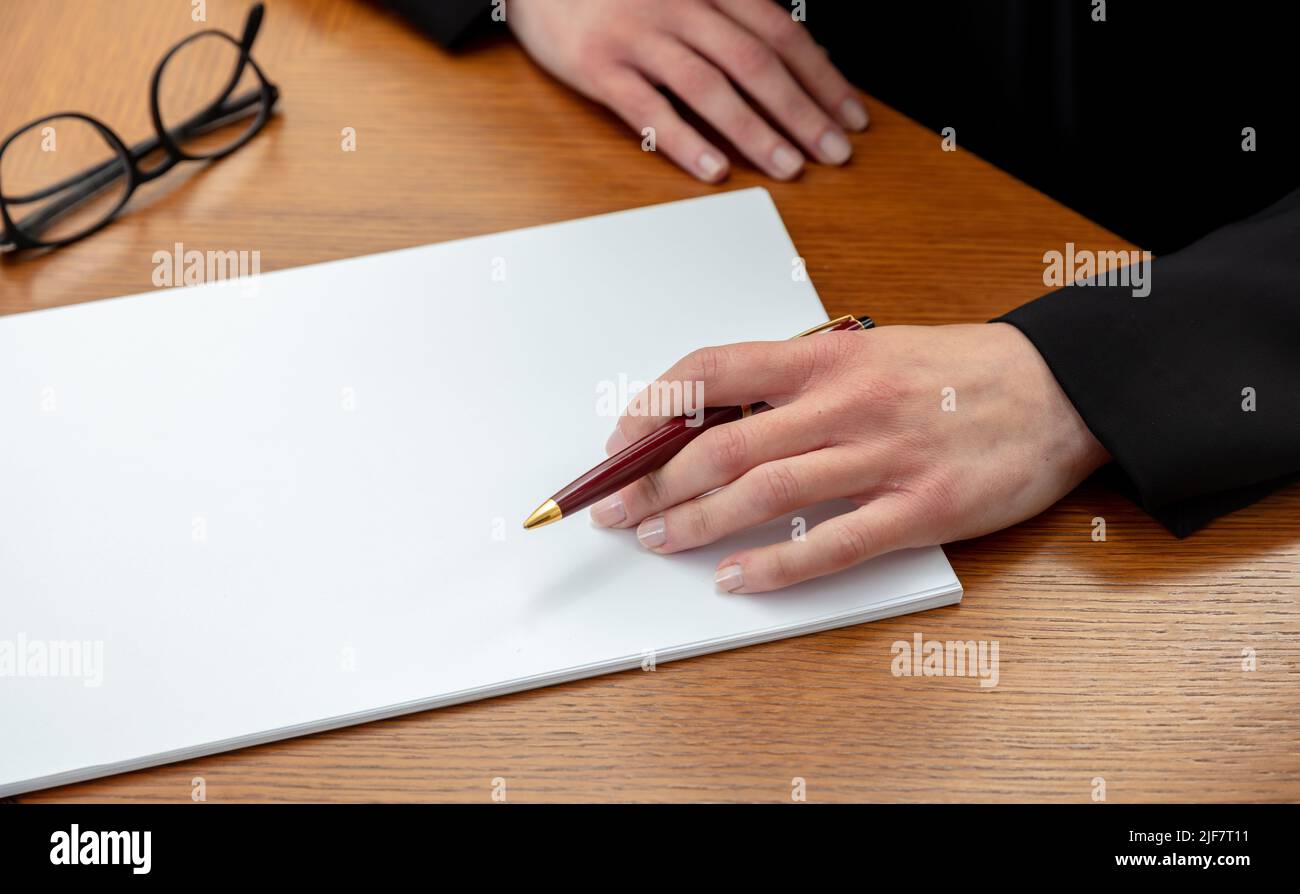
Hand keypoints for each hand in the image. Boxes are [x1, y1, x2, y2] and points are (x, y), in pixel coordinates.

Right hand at [507, 0, 867, 181]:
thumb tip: (800, 62)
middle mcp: (679, 7)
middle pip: (754, 62)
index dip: (822, 77)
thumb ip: (733, 20)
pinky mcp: (600, 67)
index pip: (780, 33)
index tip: (852, 117)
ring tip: (787, 168)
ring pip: (709, 87)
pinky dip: (685, 141)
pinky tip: (715, 169)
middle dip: (801, 111)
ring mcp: (639, 37)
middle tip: (834, 153)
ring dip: (755, 131)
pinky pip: (649, 109)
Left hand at [592, 323, 1110, 592]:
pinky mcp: (921, 508)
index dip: (652, 407)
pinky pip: (832, 543)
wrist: (1060, 389)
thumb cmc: (959, 372)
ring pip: (765, 491)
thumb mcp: (871, 352)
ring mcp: (883, 456)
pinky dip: (775, 564)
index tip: (620, 441)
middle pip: (723, 442)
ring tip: (659, 542)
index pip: (713, 370)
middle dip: (655, 480)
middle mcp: (847, 401)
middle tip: (618, 510)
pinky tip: (736, 578)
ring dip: (697, 522)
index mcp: (829, 356)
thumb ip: (800, 382)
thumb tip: (719, 417)